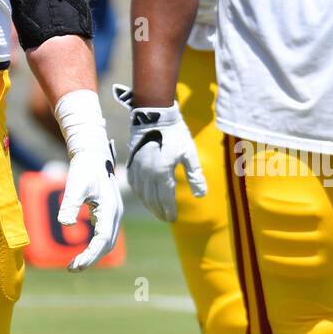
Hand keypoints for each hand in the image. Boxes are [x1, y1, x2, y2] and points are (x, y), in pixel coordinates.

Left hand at [51, 89, 121, 269]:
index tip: (75, 265)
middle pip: (107, 245)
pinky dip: (94, 246)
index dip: (90, 255)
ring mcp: (114, 213)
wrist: (92, 152)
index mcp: (110, 208)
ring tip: (74, 264)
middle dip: (91, 259)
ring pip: (107, 241)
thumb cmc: (83, 167)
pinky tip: (81, 250)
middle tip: (72, 268)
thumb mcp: (75, 184)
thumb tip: (65, 224)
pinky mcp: (108, 212)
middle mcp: (115, 213)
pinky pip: (104, 234)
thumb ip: (70, 204)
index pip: (102, 240)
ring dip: (93, 254)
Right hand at [114, 83, 205, 221]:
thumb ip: (194, 175)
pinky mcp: (131, 161)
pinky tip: (144, 196)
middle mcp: (147, 173)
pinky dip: (139, 193)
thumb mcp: (189, 153)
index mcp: (162, 172)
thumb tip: (201, 195)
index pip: (165, 199)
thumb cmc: (175, 133)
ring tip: (156, 211)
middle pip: (152, 199)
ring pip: (141, 193)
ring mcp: (137, 167)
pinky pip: (133, 183)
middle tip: (166, 218)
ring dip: (149, 204)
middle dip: (159, 211)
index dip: (169, 210)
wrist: (154, 114)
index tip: (174, 218)